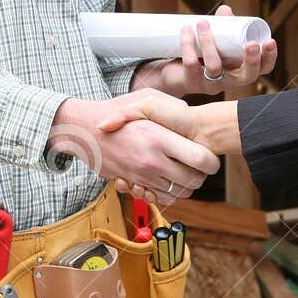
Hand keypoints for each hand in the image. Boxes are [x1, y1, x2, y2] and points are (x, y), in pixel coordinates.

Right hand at [48, 93, 218, 205]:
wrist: (84, 131)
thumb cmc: (114, 111)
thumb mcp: (145, 99)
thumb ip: (172, 105)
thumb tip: (190, 114)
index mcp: (159, 139)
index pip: (201, 160)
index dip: (212, 162)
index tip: (209, 156)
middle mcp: (153, 161)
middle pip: (194, 181)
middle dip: (202, 176)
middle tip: (200, 165)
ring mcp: (143, 176)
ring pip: (179, 193)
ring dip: (187, 185)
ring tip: (184, 170)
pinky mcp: (134, 184)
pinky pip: (162, 198)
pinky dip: (169, 193)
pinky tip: (168, 178)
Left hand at [142, 5, 277, 96]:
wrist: (172, 72)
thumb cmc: (201, 54)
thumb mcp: (216, 40)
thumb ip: (224, 25)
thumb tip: (226, 10)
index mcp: (241, 69)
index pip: (262, 69)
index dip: (269, 58)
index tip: (269, 41)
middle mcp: (229, 81)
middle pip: (247, 77)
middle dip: (252, 60)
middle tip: (252, 44)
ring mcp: (211, 85)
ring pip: (214, 66)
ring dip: (209, 42)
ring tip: (202, 22)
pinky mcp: (191, 83)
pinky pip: (191, 64)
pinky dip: (188, 44)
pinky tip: (186, 30)